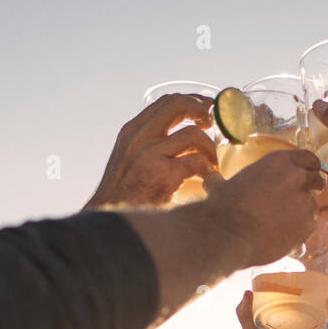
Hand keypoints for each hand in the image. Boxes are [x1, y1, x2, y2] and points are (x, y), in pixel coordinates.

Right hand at [86, 94, 216, 208]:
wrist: (111, 228)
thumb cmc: (125, 200)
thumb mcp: (128, 164)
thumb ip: (148, 148)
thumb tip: (180, 143)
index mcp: (131, 132)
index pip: (165, 102)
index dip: (192, 100)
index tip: (207, 108)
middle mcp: (139, 138)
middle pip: (179, 105)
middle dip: (203, 110)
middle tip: (215, 126)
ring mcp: (149, 154)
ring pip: (194, 134)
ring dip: (210, 149)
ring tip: (212, 165)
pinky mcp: (163, 174)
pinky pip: (197, 161)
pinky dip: (208, 170)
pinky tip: (208, 182)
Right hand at [206, 150, 325, 267]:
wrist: (229, 234)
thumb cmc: (223, 208)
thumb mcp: (222, 186)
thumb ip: (223, 180)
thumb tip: (211, 178)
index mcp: (279, 161)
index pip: (308, 158)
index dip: (308, 168)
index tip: (305, 176)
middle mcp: (296, 177)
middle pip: (316, 180)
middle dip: (310, 190)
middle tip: (296, 201)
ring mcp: (305, 201)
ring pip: (313, 206)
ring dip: (303, 213)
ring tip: (285, 222)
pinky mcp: (308, 225)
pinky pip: (309, 226)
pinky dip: (300, 230)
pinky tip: (284, 235)